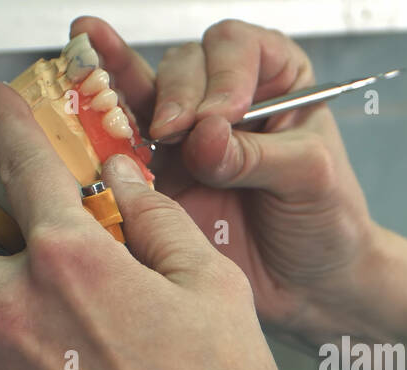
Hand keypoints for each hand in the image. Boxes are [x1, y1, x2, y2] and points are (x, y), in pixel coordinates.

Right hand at [70, 16, 383, 348]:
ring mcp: (188, 134)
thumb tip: (206, 138)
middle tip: (178, 134)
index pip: (240, 47)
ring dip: (121, 90)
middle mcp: (227, 97)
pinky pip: (123, 138)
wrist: (312, 285)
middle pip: (187, 66)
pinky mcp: (159, 175)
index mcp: (277, 81)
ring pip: (146, 94)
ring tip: (98, 89)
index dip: (225, 73)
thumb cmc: (328, 224)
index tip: (224, 115)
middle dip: (179, 96)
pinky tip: (77, 84)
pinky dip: (99, 115)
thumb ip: (258, 155)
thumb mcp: (311, 180)